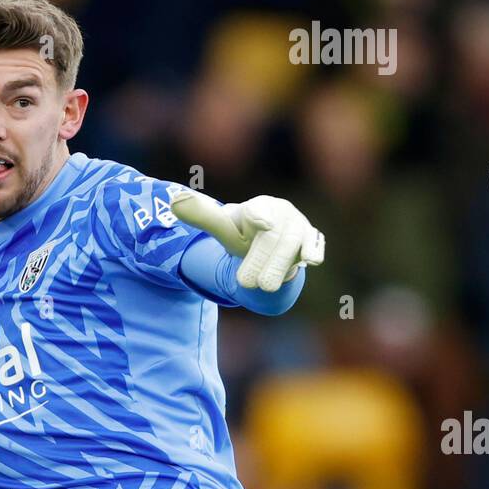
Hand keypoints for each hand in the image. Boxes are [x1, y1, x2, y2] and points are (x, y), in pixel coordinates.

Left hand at [170, 190, 324, 291]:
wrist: (270, 241)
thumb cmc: (245, 233)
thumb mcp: (223, 228)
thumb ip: (202, 215)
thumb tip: (174, 201)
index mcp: (259, 207)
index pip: (257, 211)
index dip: (258, 216)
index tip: (261, 221)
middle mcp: (282, 213)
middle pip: (272, 237)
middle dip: (261, 259)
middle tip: (246, 283)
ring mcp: (298, 227)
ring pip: (292, 244)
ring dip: (279, 265)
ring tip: (265, 287)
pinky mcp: (311, 241)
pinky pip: (314, 244)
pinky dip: (314, 250)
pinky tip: (311, 259)